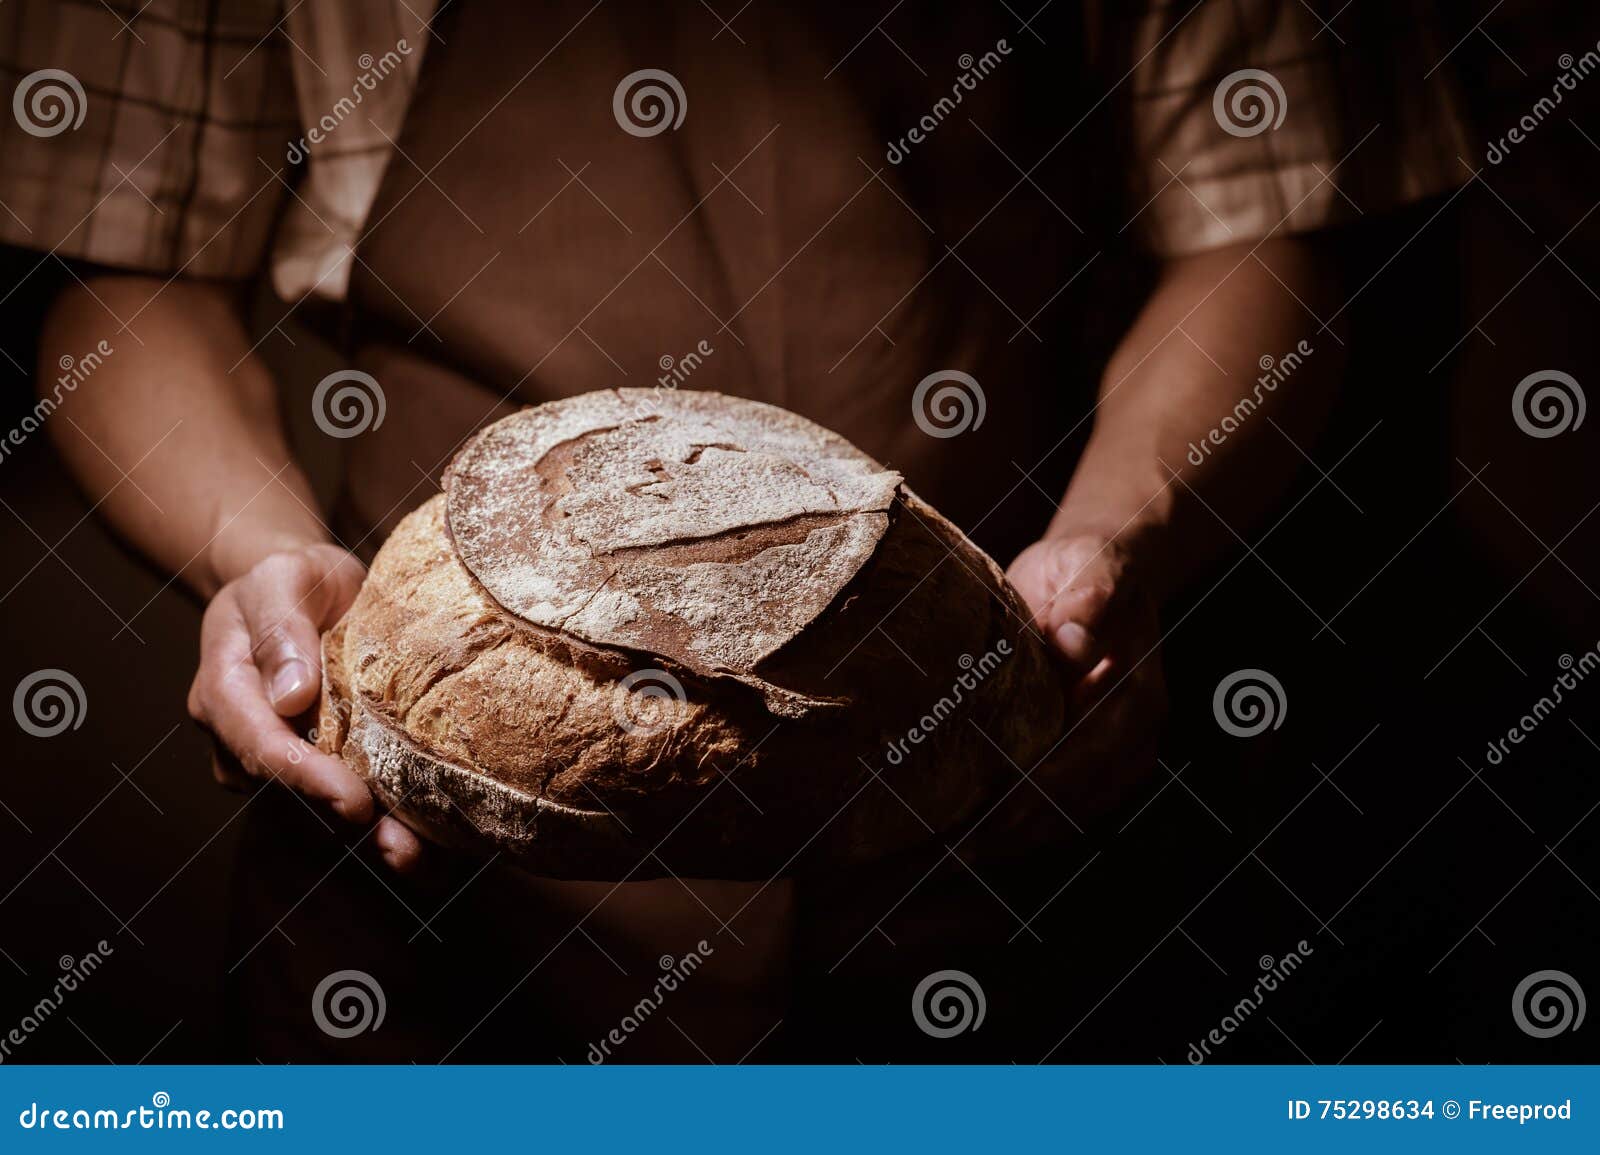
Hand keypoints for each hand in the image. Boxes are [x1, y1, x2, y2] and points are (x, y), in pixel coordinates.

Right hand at [185, 544, 423, 871]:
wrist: (305, 587)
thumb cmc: (289, 577)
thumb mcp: (281, 578)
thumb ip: (279, 628)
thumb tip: (290, 694)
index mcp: (226, 693)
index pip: (261, 746)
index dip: (306, 779)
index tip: (353, 801)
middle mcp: (249, 735)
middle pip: (293, 792)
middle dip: (346, 823)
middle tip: (400, 849)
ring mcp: (285, 752)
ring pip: (321, 805)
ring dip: (372, 837)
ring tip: (420, 858)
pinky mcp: (323, 757)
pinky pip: (350, 791)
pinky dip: (390, 817)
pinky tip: (435, 842)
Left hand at [979, 533, 1168, 842]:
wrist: (1094, 574)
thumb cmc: (1087, 568)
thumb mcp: (1091, 566)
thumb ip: (1090, 599)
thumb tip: (1075, 642)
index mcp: (1139, 692)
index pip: (1089, 753)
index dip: (1043, 786)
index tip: (996, 810)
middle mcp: (1136, 734)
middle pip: (1079, 797)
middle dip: (1021, 828)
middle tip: (961, 850)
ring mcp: (1119, 755)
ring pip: (1072, 814)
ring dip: (1019, 840)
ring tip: (960, 856)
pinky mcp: (1094, 763)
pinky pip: (1064, 809)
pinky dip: (1024, 830)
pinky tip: (979, 842)